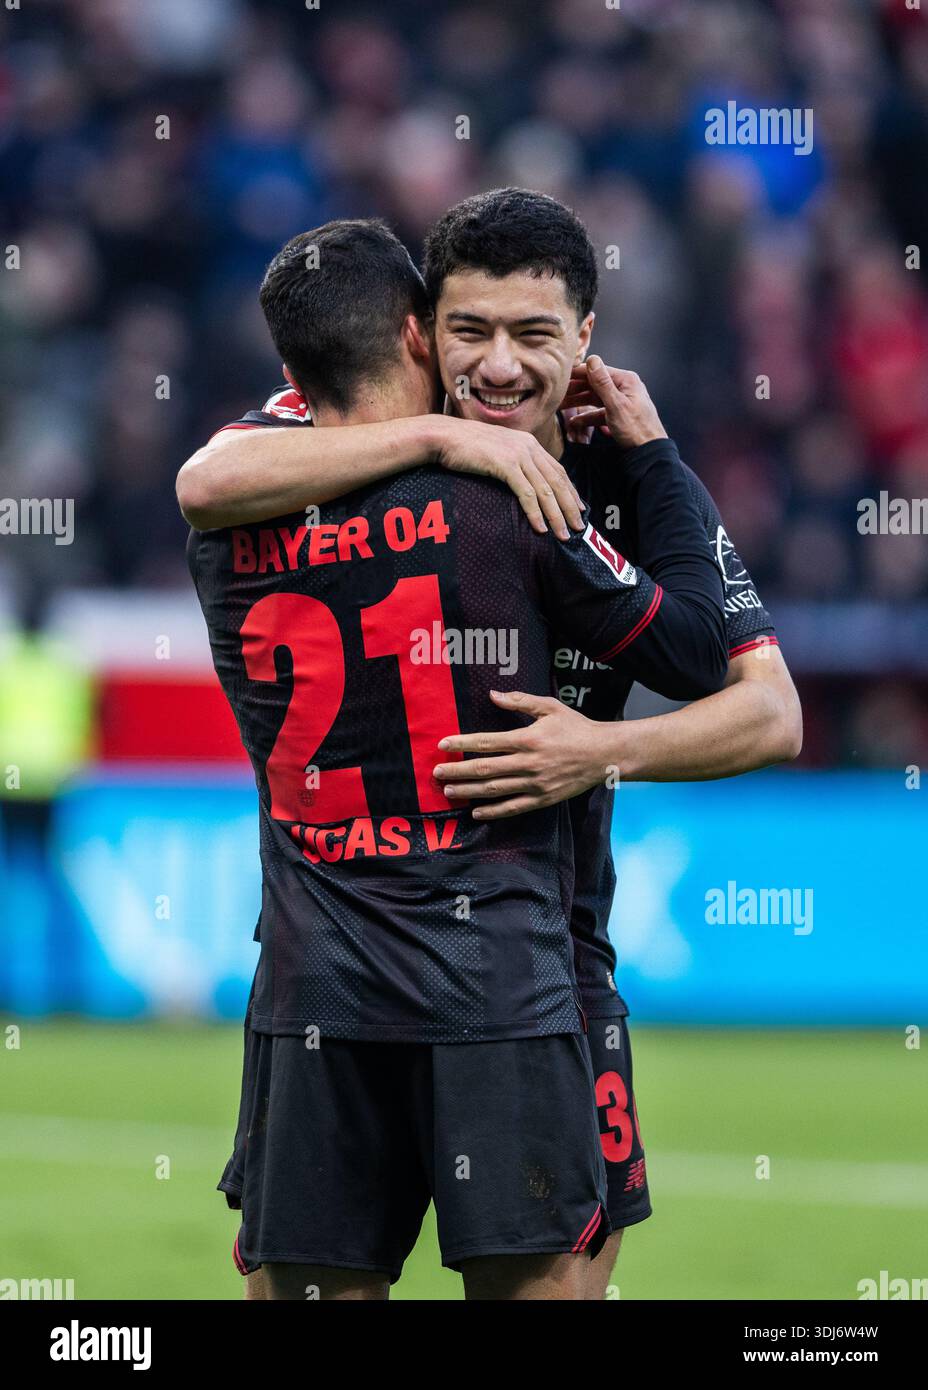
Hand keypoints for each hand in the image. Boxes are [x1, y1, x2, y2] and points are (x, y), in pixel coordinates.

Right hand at [432, 416, 584, 539]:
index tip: (578, 509)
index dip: (570, 491)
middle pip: (557, 481)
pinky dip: (535, 512)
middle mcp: (528, 447)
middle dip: (569, 507)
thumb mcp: (497, 451)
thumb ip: (513, 462)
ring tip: (563, 534)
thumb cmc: (465, 447)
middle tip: (578, 527)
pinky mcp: (505, 464)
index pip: (557, 470)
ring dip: (556, 515)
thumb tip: (521, 482)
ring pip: (545, 490)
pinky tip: (540, 528)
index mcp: (529, 443)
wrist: (444, 436)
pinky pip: (526, 493)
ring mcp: (518, 454)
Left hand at [432, 690, 613, 819]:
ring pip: (495, 789)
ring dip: (469, 791)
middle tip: (437, 774)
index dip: (462, 744)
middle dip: (458, 771)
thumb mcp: (550, 707)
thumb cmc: (576, 727)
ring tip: (449, 792)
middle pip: (485, 769)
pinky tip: (476, 812)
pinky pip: (513, 808)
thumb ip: (519, 701)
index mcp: (527, 738)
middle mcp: (528, 763)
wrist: (604, 754)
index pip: (487, 742)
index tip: (442, 745)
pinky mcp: (543, 799)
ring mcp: (535, 784)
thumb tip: (493, 694)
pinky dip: (493, 812)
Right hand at [560, 357, 666, 449]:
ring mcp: (621, 402)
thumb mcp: (616, 405)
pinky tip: (575, 422)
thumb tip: (593, 360)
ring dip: (578, 404)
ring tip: (560, 407)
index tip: (561, 376)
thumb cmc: (637, 429)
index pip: (597, 371)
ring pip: (595, 399)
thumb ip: (602, 383)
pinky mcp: (618, 416)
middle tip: (557, 394)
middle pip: (594, 385)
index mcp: (626, 380)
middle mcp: (624, 388)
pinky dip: (588, 417)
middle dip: (575, 390)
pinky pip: (600, 413)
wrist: (649, 453)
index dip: (578, 373)